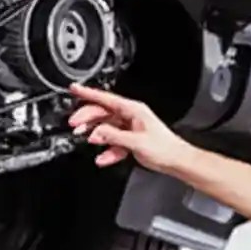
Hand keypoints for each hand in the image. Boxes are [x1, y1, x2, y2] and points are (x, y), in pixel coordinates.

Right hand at [67, 83, 192, 172]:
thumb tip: (96, 132)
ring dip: (96, 135)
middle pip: (103, 113)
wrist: (176, 160)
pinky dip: (108, 150)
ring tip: (87, 139)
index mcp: (134, 110)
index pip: (106, 98)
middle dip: (87, 118)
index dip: (88, 93)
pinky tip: (103, 157)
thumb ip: (113, 136)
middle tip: (75, 124)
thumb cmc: (164, 148)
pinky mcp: (130, 140)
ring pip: (107, 128)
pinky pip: (114, 142)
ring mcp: (130, 128)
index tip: (74, 89)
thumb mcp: (136, 141)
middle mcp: (131, 116)